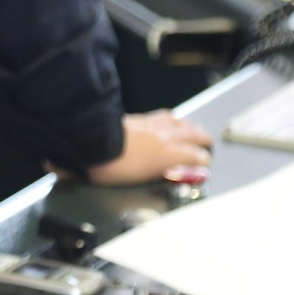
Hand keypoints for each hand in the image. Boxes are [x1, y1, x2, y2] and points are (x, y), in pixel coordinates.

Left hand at [80, 110, 213, 185]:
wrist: (86, 141)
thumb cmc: (109, 164)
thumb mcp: (139, 178)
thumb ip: (160, 174)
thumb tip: (172, 177)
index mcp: (165, 151)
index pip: (191, 154)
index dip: (200, 159)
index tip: (205, 161)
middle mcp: (160, 134)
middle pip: (188, 134)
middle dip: (200, 137)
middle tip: (207, 140)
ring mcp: (147, 124)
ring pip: (174, 121)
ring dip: (186, 125)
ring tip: (191, 127)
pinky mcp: (133, 118)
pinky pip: (158, 116)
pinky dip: (167, 118)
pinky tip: (166, 117)